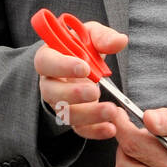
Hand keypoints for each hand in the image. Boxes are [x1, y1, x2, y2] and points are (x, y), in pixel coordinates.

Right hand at [34, 20, 127, 140]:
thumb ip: (103, 37)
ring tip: (110, 110)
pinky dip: (95, 131)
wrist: (82, 65)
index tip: (84, 68)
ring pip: (66, 113)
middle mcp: (50, 82)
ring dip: (89, 114)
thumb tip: (119, 41)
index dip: (62, 66)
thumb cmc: (81, 48)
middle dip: (73, 94)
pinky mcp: (73, 117)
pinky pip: (79, 128)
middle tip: (94, 91)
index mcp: (49, 57)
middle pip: (52, 92)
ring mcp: (59, 103)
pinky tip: (110, 128)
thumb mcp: (90, 36)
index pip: (46, 62)